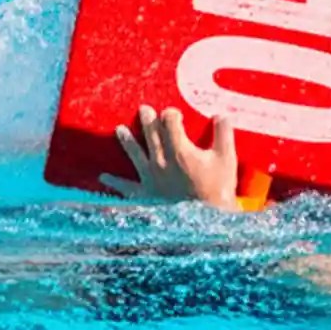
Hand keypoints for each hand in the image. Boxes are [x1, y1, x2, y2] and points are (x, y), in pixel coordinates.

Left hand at [100, 105, 239, 211]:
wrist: (206, 220)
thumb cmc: (218, 189)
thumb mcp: (227, 159)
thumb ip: (223, 134)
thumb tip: (221, 114)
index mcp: (180, 150)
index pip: (170, 122)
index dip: (171, 114)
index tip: (174, 113)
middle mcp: (161, 160)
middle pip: (151, 133)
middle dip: (148, 119)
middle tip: (144, 109)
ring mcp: (151, 177)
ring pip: (135, 153)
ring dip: (127, 141)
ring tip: (119, 129)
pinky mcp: (146, 194)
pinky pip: (127, 187)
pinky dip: (115, 182)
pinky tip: (103, 177)